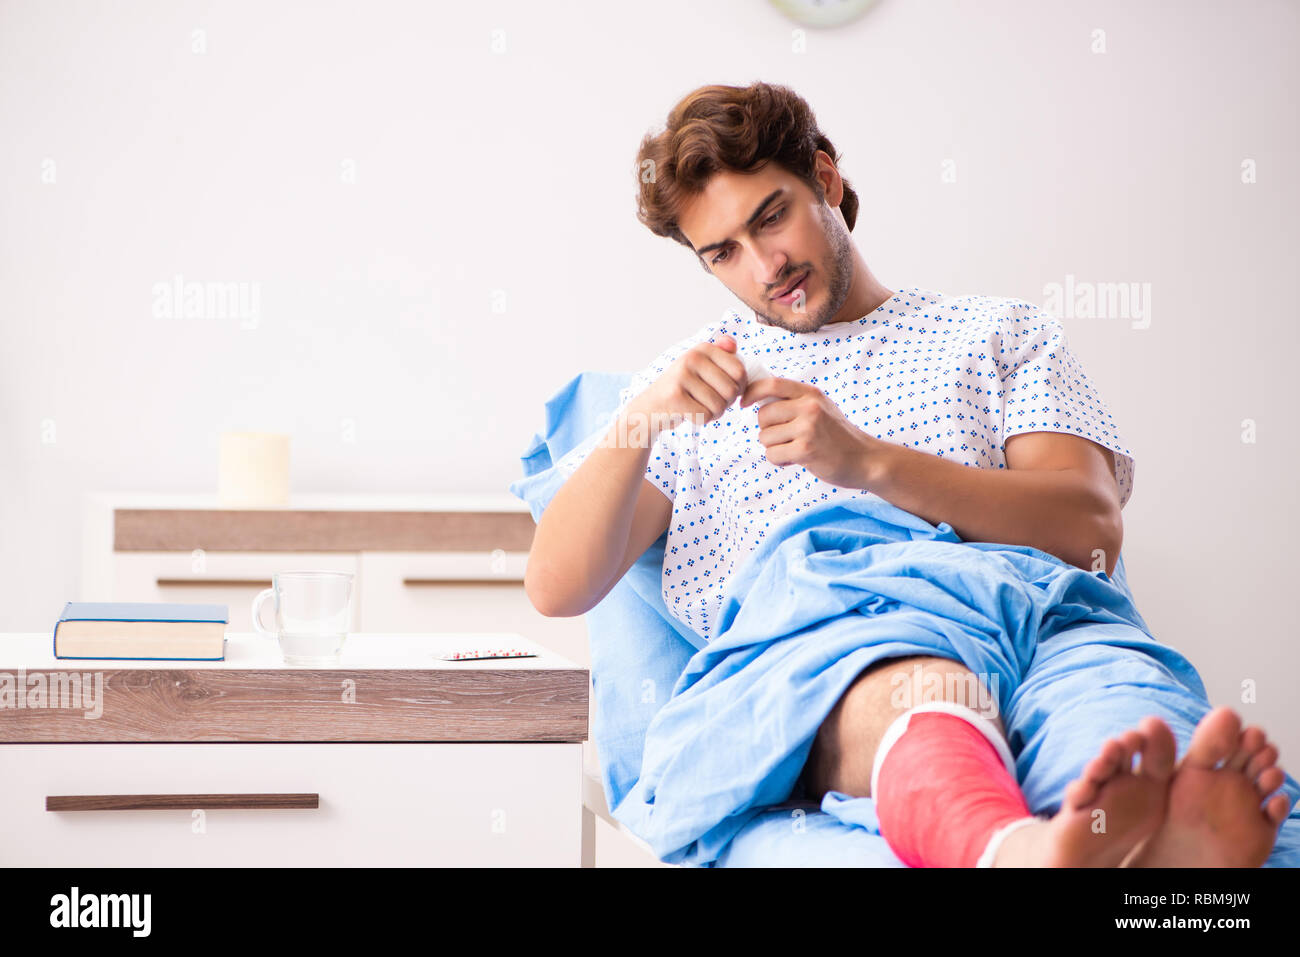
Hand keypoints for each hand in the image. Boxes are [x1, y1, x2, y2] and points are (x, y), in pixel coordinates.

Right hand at [626, 335, 747, 443]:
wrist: (650, 407)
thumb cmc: (683, 389)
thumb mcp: (702, 367)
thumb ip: (721, 354)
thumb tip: (732, 342)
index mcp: (703, 349)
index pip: (739, 371)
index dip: (739, 387)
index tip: (725, 391)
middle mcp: (692, 358)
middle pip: (731, 390)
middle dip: (726, 403)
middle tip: (711, 402)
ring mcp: (681, 376)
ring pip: (719, 405)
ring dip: (713, 413)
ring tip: (699, 407)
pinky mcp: (674, 396)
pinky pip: (704, 415)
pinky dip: (701, 420)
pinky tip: (690, 414)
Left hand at [740, 377, 883, 488]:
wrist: (864, 459)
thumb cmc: (837, 436)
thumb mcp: (820, 407)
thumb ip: (794, 400)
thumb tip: (756, 395)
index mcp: (810, 393)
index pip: (771, 384)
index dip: (751, 392)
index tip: (744, 403)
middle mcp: (809, 407)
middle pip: (763, 415)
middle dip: (766, 430)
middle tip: (785, 438)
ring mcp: (808, 428)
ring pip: (765, 437)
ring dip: (774, 447)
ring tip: (795, 449)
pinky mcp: (806, 450)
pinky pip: (772, 454)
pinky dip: (780, 460)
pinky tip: (796, 459)